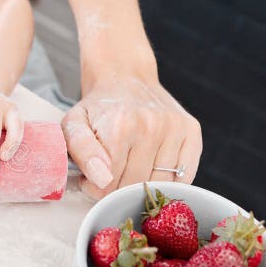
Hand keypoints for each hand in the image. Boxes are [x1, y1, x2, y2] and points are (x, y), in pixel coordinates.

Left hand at [62, 75, 201, 198]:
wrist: (124, 78)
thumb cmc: (98, 108)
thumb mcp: (74, 125)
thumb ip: (81, 152)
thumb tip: (101, 179)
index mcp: (121, 125)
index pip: (111, 181)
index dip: (98, 187)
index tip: (91, 179)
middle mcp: (152, 125)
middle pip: (136, 184)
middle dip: (118, 188)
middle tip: (109, 174)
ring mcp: (175, 128)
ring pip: (161, 184)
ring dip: (143, 186)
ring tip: (129, 169)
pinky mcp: (192, 131)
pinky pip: (184, 177)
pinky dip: (168, 182)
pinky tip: (152, 169)